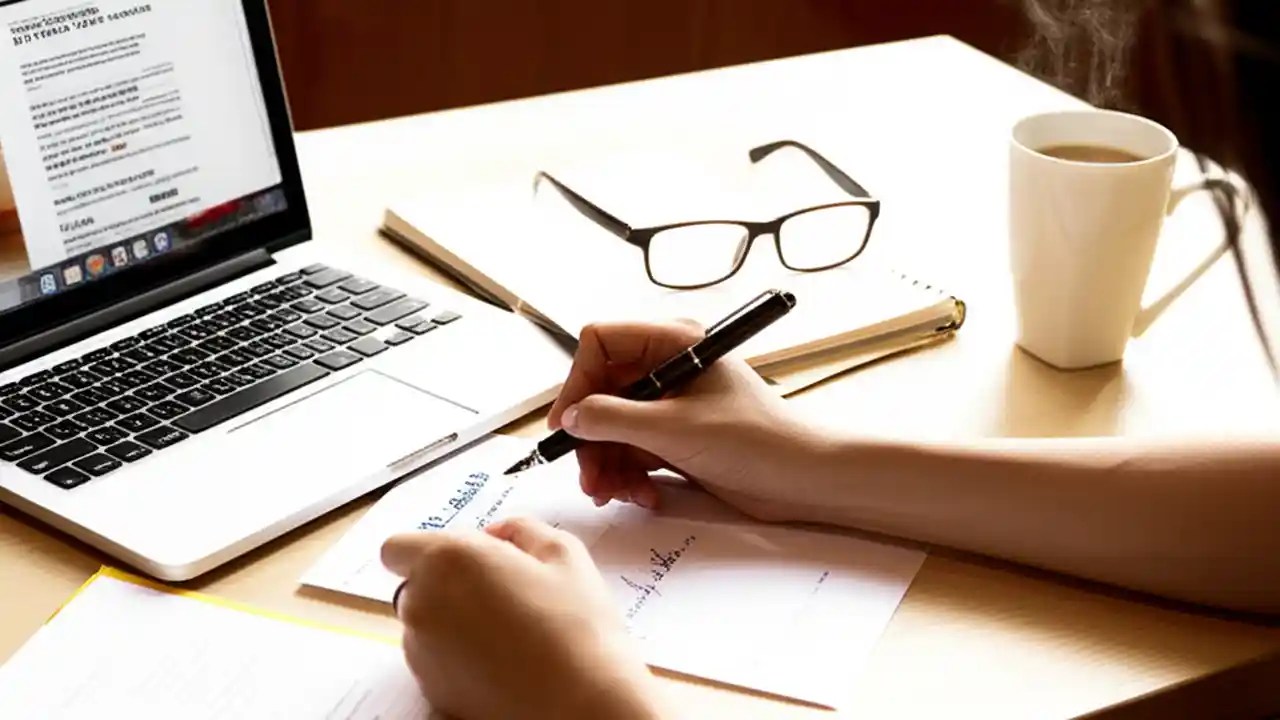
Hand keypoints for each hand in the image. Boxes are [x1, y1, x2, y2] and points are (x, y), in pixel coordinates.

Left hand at [381, 517, 666, 719]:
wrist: (581, 701)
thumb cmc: (576, 622)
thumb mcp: (562, 552)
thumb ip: (520, 529)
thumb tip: (497, 533)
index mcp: (448, 560)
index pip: (397, 548)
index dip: (429, 551)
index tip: (465, 560)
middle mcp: (422, 604)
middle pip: (415, 586)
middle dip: (446, 584)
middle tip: (500, 593)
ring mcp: (421, 653)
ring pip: (425, 624)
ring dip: (452, 621)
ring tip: (507, 632)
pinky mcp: (432, 690)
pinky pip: (436, 661)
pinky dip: (458, 657)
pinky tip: (502, 661)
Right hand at [546, 320, 821, 518]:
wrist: (804, 480)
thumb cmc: (756, 440)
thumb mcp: (675, 429)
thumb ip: (615, 420)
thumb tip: (573, 417)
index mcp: (673, 343)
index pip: (601, 344)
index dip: (578, 382)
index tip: (568, 425)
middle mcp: (669, 368)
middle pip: (601, 393)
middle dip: (591, 438)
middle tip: (589, 478)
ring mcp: (672, 405)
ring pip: (613, 428)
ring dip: (606, 464)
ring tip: (614, 494)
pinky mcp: (677, 438)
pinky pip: (633, 451)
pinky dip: (629, 475)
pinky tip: (643, 496)